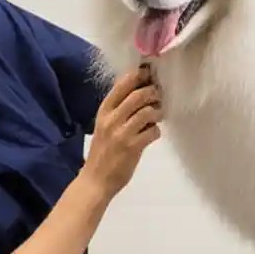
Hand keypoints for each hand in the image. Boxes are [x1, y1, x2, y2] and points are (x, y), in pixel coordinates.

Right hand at [80, 64, 161, 198]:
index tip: (149, 73)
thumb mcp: (104, 125)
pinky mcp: (133, 147)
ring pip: (147, 112)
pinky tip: (152, 134)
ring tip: (158, 115)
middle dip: (153, 92)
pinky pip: (152, 131)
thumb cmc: (102, 151)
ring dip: (157, 111)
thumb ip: (118, 109)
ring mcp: (122, 133)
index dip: (138, 76)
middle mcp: (111, 119)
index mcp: (103, 111)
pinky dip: (156, 130)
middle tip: (158, 96)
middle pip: (138, 95)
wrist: (96, 179)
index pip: (121, 85)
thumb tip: (141, 91)